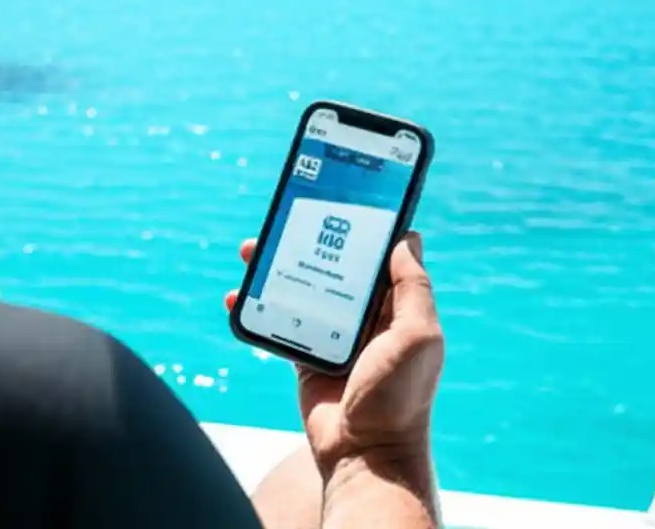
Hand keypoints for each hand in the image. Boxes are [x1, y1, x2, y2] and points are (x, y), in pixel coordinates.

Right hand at [225, 232, 444, 476]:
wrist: (364, 454)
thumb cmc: (398, 398)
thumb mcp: (418, 336)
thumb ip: (413, 288)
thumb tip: (406, 238)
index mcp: (397, 308)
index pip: (381, 257)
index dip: (363, 229)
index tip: (341, 200)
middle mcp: (367, 319)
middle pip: (334, 268)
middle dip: (308, 242)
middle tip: (283, 220)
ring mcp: (333, 337)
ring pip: (302, 290)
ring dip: (276, 269)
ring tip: (251, 250)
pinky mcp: (305, 357)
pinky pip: (278, 325)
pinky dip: (256, 310)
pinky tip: (235, 297)